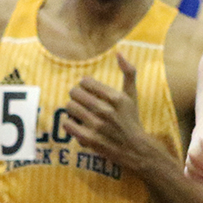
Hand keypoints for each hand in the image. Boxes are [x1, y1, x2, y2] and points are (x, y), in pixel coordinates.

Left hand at [64, 54, 153, 169]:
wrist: (136, 149)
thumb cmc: (132, 121)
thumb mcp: (133, 96)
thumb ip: (128, 73)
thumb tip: (119, 52)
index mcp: (116, 98)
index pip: (85, 81)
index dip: (85, 86)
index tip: (90, 93)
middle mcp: (106, 111)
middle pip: (74, 93)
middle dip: (77, 97)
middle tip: (83, 103)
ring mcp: (97, 126)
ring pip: (70, 107)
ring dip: (73, 110)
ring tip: (80, 114)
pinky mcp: (89, 139)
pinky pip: (67, 124)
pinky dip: (69, 123)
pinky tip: (77, 124)